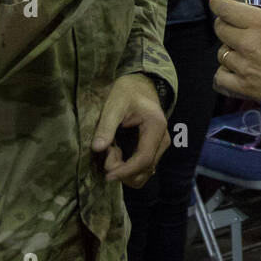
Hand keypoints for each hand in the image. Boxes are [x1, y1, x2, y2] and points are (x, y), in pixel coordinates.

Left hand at [92, 73, 170, 188]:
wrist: (140, 85)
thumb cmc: (127, 92)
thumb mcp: (114, 104)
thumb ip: (106, 126)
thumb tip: (97, 148)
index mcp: (155, 127)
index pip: (143, 159)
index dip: (125, 171)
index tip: (107, 175)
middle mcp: (163, 140)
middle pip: (145, 170)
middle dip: (123, 171)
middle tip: (106, 155)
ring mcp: (160, 145)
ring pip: (144, 172)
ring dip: (125, 170)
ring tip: (111, 151)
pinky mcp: (155, 148)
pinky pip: (143, 167)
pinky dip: (128, 167)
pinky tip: (117, 152)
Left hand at [211, 0, 260, 101]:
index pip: (227, 9)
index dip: (218, 3)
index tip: (217, 2)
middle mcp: (247, 42)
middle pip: (220, 29)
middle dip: (223, 26)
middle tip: (230, 27)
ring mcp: (242, 65)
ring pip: (221, 54)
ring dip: (227, 52)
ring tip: (237, 54)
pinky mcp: (242, 87)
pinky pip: (220, 78)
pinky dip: (223, 75)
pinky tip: (231, 74)